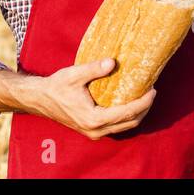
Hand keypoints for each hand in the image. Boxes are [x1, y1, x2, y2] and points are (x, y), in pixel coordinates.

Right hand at [27, 58, 155, 139]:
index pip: (127, 113)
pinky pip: (116, 126)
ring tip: (145, 96)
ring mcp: (94, 132)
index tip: (153, 90)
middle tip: (153, 91)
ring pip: (125, 127)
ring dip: (137, 113)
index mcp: (94, 119)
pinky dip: (127, 116)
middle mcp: (96, 130)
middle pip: (130, 123)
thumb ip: (94, 68)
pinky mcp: (93, 130)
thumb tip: (113, 62)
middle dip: (145, 108)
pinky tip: (130, 101)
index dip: (144, 102)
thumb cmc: (56, 86)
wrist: (40, 99)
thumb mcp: (75, 74)